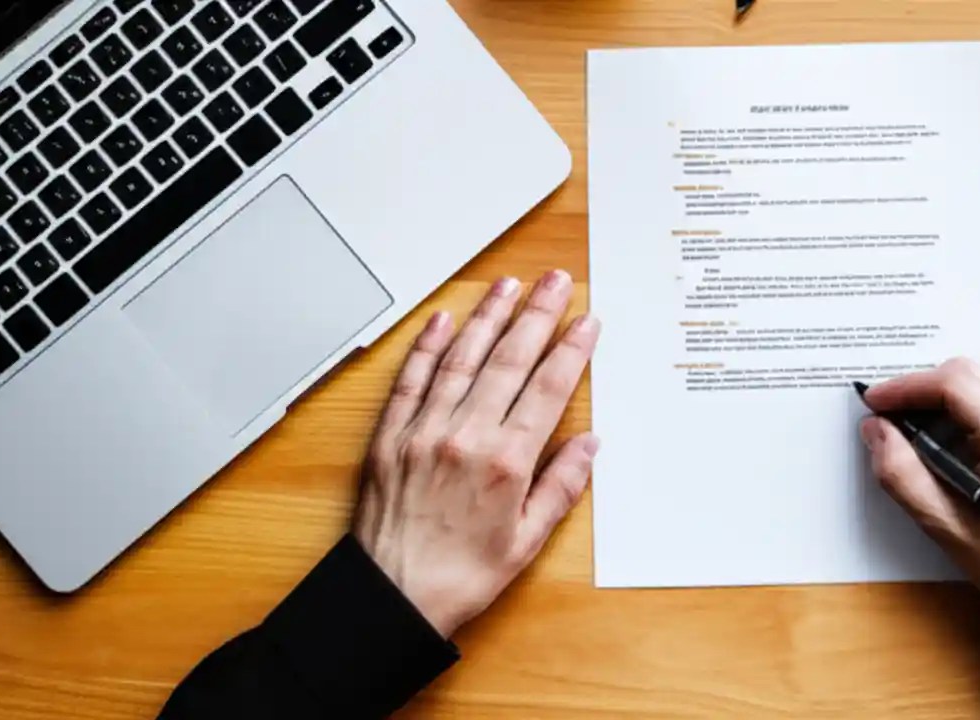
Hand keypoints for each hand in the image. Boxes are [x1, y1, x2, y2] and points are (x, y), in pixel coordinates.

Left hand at [352, 270, 599, 637]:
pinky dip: (428, 347)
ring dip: (488, 317)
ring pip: (463, 359)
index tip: (587, 322)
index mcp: (506, 462)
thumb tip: (588, 446)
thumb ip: (560, 487)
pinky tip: (444, 320)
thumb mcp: (527, 541)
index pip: (547, 389)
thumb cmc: (461, 577)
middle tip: (557, 282)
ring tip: (509, 285)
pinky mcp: (392, 437)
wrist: (393, 597)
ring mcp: (425, 431)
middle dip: (537, 315)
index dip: (571, 350)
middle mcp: (466, 436)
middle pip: (510, 360)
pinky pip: (412, 380)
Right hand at [859, 359, 979, 654]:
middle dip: (919, 387)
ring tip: (908, 428)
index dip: (905, 386)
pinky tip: (941, 439)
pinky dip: (959, 408)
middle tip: (886, 415)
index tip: (872, 402)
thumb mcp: (941, 522)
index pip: (952, 383)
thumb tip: (875, 428)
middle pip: (966, 373)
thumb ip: (900, 471)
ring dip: (938, 397)